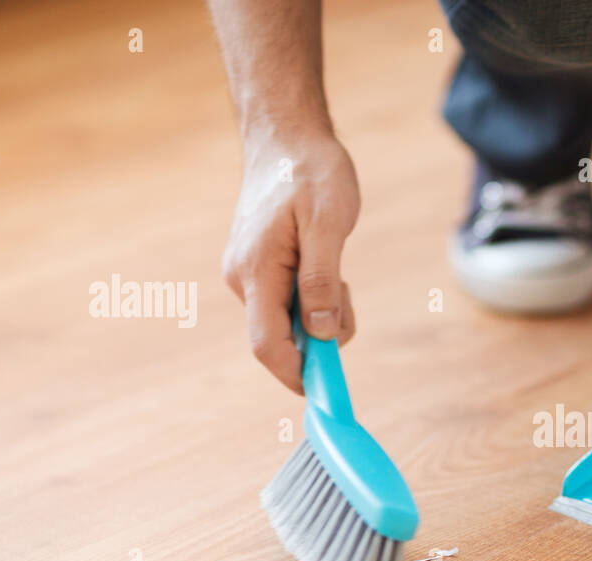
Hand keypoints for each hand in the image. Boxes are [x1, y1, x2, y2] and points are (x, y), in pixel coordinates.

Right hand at [221, 130, 359, 392]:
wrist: (286, 136)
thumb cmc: (309, 172)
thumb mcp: (329, 223)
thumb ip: (323, 280)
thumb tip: (322, 332)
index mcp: (255, 271)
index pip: (268, 345)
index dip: (297, 375)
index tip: (329, 391)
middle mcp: (244, 280)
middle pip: (282, 340)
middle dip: (321, 337)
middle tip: (347, 292)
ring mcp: (249, 277)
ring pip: (289, 323)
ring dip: (322, 313)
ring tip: (338, 268)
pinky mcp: (261, 271)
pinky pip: (290, 305)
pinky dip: (316, 299)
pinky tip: (327, 264)